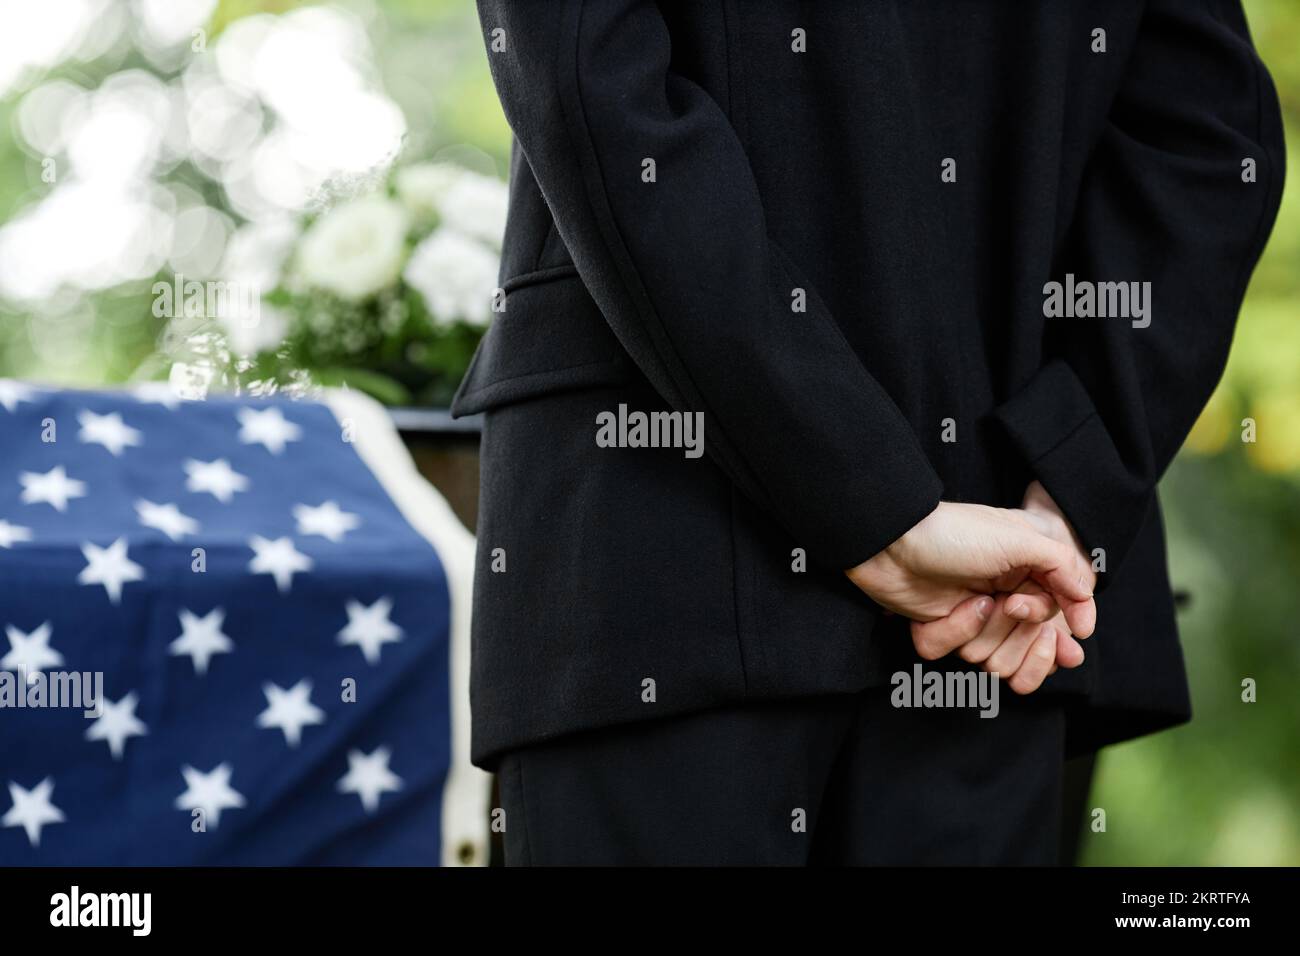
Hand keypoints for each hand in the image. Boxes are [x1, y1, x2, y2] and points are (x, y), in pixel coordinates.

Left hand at [910, 482, 1095, 693]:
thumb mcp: (1018, 539)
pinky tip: (943, 610)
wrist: (891, 541)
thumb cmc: (955, 534)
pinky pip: (951, 653)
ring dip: (982, 632)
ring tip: (971, 600)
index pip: (1059, 615)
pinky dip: (948, 634)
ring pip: (991, 657)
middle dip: (1020, 634)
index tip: (1074, 639)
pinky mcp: (938, 628)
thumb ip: (1061, 565)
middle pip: (1029, 647)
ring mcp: (970, 616)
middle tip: (1009, 607)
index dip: (1065, 629)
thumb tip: (1086, 598)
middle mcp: (1002, 596)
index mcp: (1026, 572)